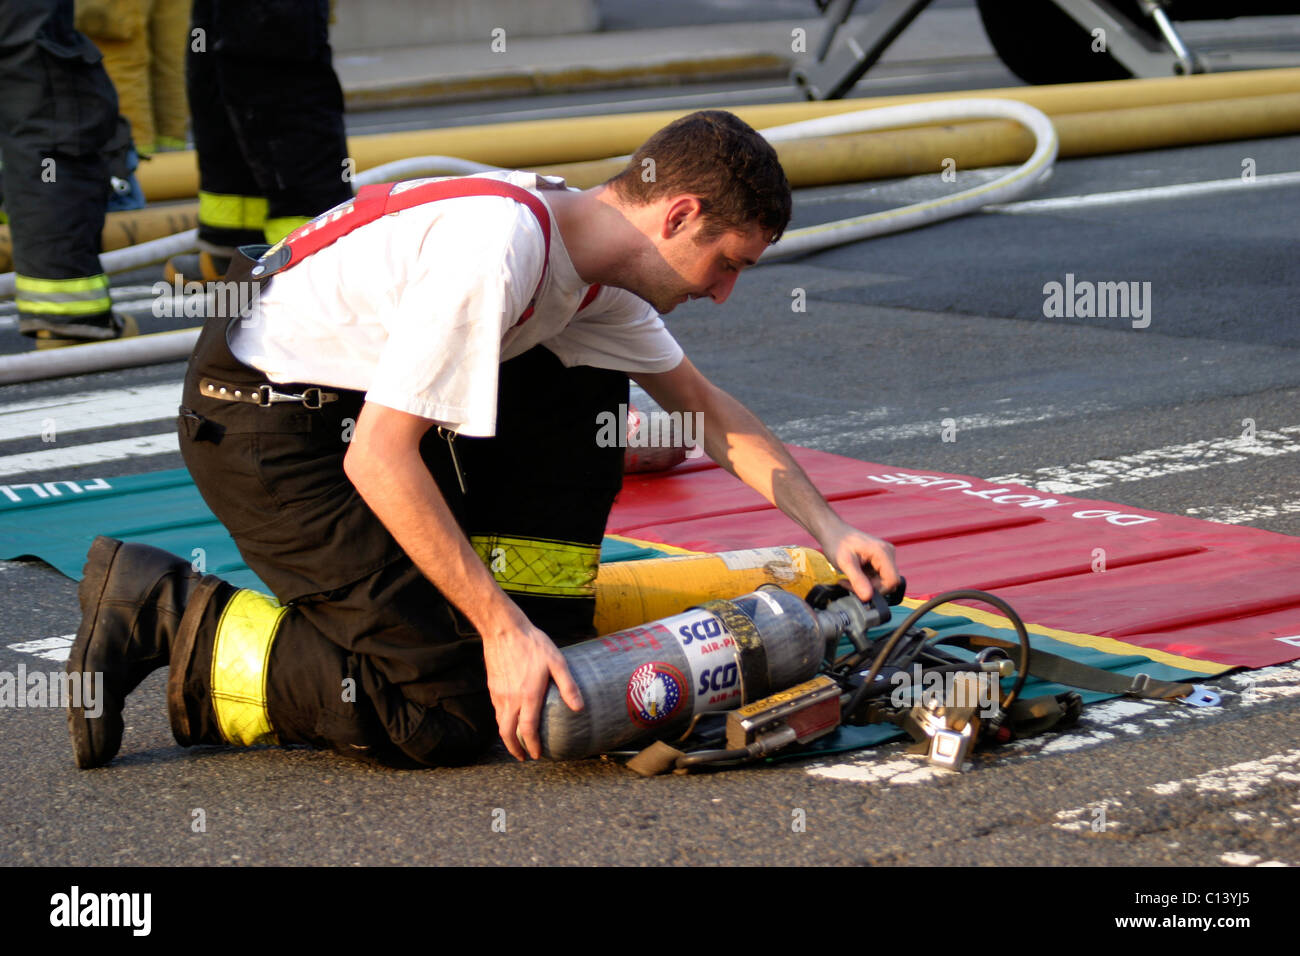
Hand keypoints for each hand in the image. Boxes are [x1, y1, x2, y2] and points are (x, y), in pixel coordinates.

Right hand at [481, 615, 583, 760]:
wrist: (504, 630)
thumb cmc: (533, 644)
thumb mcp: (557, 662)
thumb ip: (568, 686)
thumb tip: (579, 708)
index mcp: (528, 696)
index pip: (528, 729)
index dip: (532, 745)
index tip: (536, 755)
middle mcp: (510, 699)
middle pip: (507, 733)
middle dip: (514, 749)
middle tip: (523, 756)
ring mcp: (498, 693)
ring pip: (500, 723)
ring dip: (507, 736)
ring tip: (516, 741)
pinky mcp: (492, 687)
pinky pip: (496, 710)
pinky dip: (502, 721)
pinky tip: (509, 718)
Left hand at [818, 521, 900, 601]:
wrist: (833, 532)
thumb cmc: (837, 542)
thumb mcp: (845, 563)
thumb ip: (857, 580)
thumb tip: (868, 597)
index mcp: (883, 552)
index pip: (892, 581)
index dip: (878, 590)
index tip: (859, 589)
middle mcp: (888, 553)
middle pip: (888, 582)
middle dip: (870, 588)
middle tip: (850, 584)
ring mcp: (885, 556)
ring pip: (883, 581)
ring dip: (867, 585)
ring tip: (850, 578)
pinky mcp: (880, 560)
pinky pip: (878, 577)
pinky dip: (866, 580)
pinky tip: (854, 574)